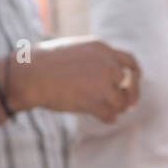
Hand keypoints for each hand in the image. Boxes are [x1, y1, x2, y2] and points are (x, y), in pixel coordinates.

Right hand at [8, 37, 140, 123]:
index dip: (136, 76)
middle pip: (129, 84)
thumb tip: (111, 75)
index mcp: (102, 49)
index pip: (130, 62)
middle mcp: (105, 64)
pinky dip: (109, 118)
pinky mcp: (92, 102)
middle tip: (126, 105)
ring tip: (106, 109)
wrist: (31, 73)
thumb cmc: (48, 62)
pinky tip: (103, 117)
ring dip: (116, 109)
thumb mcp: (77, 49)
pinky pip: (110, 115)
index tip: (133, 85)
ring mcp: (100, 83)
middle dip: (129, 96)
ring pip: (120, 102)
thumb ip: (96, 59)